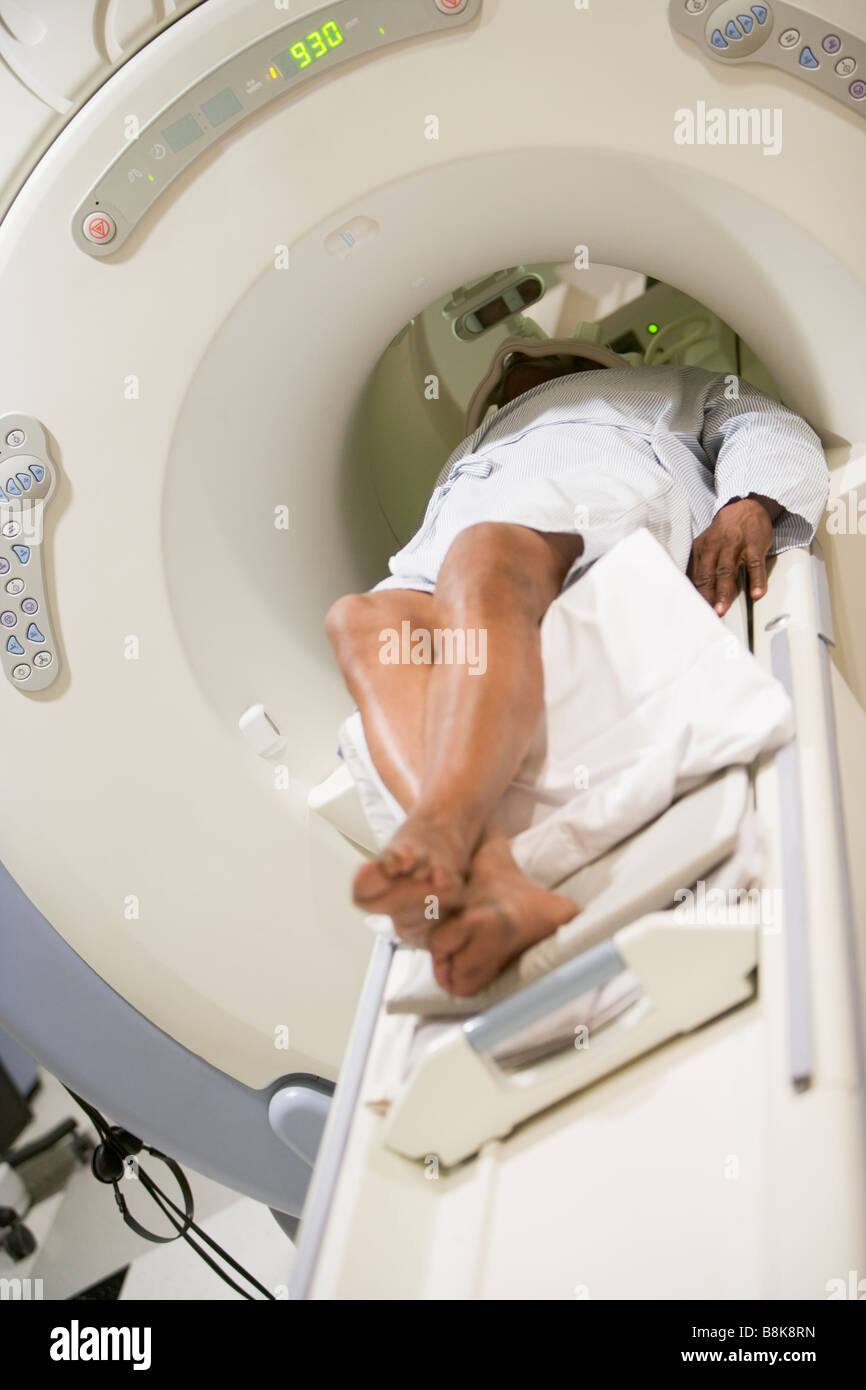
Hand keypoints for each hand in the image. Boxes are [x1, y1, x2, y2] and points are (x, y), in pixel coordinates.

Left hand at [688, 495, 780, 616]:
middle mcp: (716, 547)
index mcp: (702, 548)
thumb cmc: (725, 531)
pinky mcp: (755, 546)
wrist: (747, 506)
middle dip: (706, 595)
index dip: (694, 594)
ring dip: (724, 592)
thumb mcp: (707, 543)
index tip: (692, 610)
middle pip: (708, 574)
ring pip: (728, 571)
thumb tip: (688, 588)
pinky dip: (756, 580)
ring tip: (722, 609)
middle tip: (704, 614)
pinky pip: (755, 565)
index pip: (696, 575)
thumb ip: (699, 564)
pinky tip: (756, 594)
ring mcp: (736, 546)